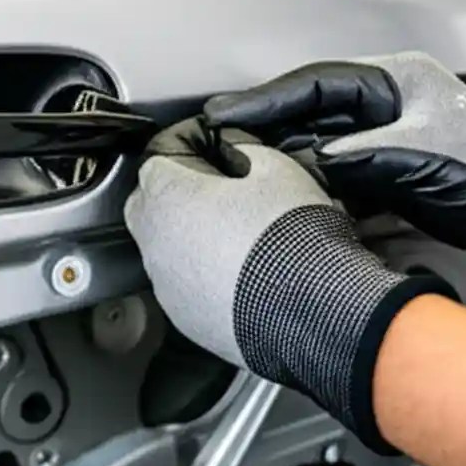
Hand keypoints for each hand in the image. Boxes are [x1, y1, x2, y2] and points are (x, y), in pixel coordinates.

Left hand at [124, 118, 451, 452]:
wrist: (314, 309)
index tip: (216, 148)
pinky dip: (206, 276)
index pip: (158, 155)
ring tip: (239, 235)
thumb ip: (240, 148)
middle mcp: (153, 243)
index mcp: (165, 196)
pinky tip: (243, 273)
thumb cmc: (291, 232)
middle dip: (180, 192)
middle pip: (151, 204)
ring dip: (192, 237)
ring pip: (167, 250)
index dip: (190, 145)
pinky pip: (187, 288)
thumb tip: (231, 151)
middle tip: (222, 191)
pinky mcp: (186, 321)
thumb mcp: (273, 164)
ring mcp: (167, 287)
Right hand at [204, 51, 465, 272]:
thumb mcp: (424, 155)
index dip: (266, 99)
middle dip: (266, 127)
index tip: (226, 114)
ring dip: (283, 156)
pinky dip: (308, 181)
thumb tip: (316, 160)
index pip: (315, 85)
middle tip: (220, 140)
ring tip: (239, 167)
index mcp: (394, 82)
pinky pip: (335, 171)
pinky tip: (282, 192)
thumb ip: (364, 155)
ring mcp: (385, 135)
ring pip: (318, 142)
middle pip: (309, 111)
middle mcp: (384, 103)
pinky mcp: (387, 169)